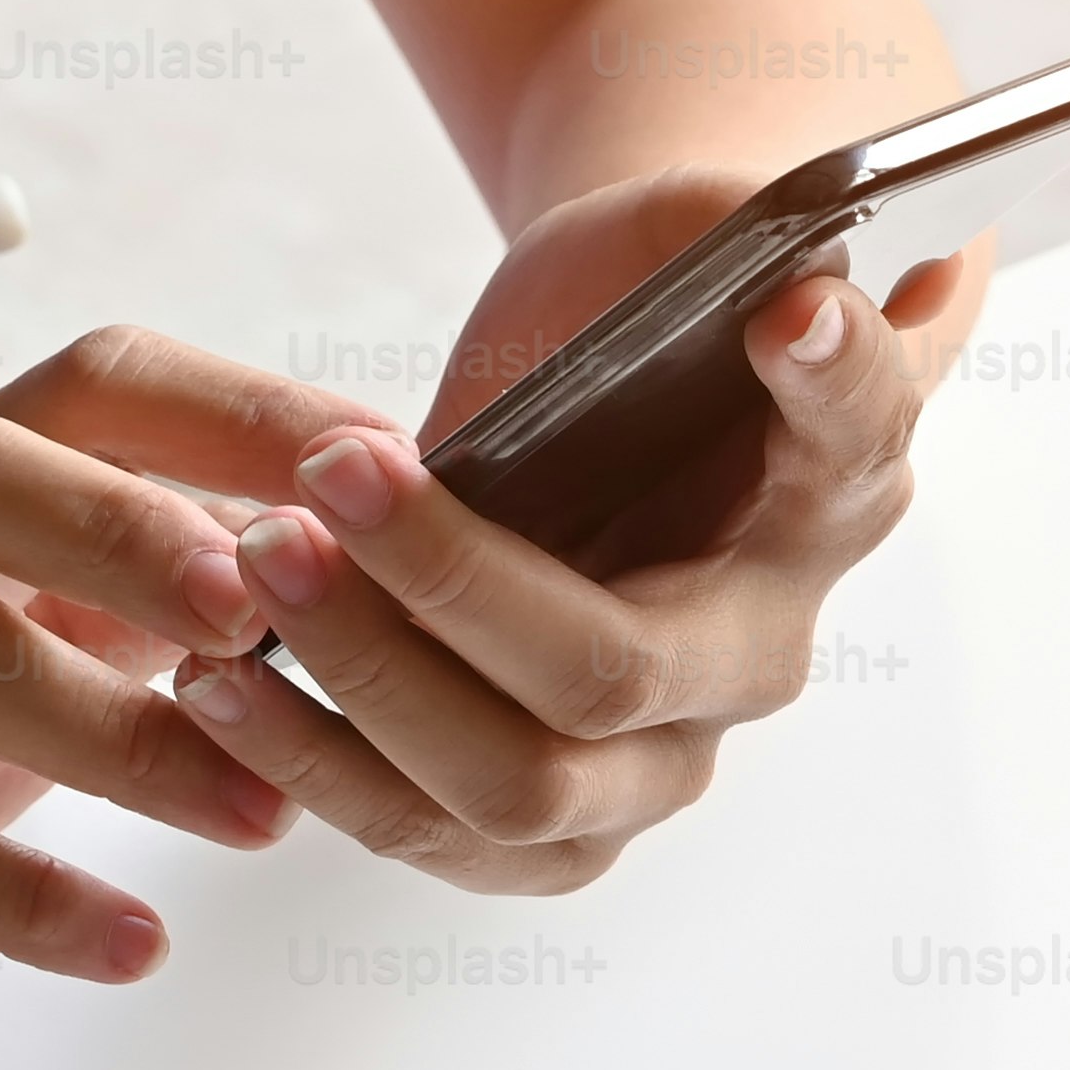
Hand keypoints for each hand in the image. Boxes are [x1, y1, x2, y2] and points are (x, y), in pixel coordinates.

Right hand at [0, 328, 385, 1047]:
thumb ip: (122, 577)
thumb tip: (342, 547)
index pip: (91, 384)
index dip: (246, 409)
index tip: (395, 468)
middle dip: (139, 520)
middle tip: (278, 601)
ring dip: (126, 732)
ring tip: (261, 811)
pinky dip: (23, 897)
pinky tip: (130, 942)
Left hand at [165, 162, 970, 894]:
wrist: (583, 406)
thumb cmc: (636, 308)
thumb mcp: (683, 236)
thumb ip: (739, 238)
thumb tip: (807, 295)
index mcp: (829, 486)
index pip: (858, 434)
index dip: (832, 381)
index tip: (783, 311)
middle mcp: (758, 650)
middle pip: (614, 668)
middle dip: (454, 583)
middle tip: (326, 473)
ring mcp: (657, 763)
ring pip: (516, 786)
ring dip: (363, 686)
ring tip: (254, 566)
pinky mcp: (550, 826)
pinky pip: (430, 834)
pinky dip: (314, 768)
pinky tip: (212, 682)